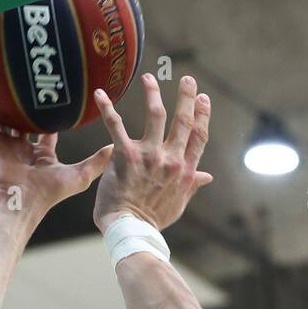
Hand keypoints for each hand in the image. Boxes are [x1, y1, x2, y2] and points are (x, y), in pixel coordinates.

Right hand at [0, 87, 113, 215]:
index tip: (55, 93)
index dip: (51, 112)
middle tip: (26, 76)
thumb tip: (115, 147)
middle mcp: (21, 146)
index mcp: (41, 154)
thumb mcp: (79, 176)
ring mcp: (2, 142)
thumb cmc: (49, 194)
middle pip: (22, 119)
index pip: (47, 128)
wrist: (21, 200)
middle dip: (23, 102)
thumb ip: (97, 162)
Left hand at [93, 73, 213, 232]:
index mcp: (184, 171)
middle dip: (186, 97)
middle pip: (183, 121)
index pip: (198, 137)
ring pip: (156, 115)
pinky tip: (100, 93)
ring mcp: (149, 156)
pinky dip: (107, 107)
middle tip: (187, 79)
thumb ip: (192, 185)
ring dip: (153, 93)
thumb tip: (207, 176)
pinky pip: (116, 125)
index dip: (202, 116)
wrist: (130, 230)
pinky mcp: (126, 155)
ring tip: (149, 78)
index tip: (202, 99)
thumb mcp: (178, 203)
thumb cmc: (152, 220)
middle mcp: (170, 160)